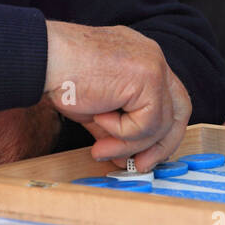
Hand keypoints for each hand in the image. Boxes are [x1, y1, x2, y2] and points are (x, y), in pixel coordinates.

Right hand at [43, 20, 191, 171]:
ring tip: (100, 148)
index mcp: (143, 60)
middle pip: (180, 110)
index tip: (141, 157)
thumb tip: (127, 161)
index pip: (169, 101)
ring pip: (163, 122)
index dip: (159, 133)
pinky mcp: (149, 75)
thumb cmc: (62, 78)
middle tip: (138, 166)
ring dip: (130, 144)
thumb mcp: (97, 109)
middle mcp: (153, 58)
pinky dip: (122, 131)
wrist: (44, 58)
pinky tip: (98, 117)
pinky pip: (148, 122)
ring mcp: (154, 65)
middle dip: (162, 145)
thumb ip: (117, 132)